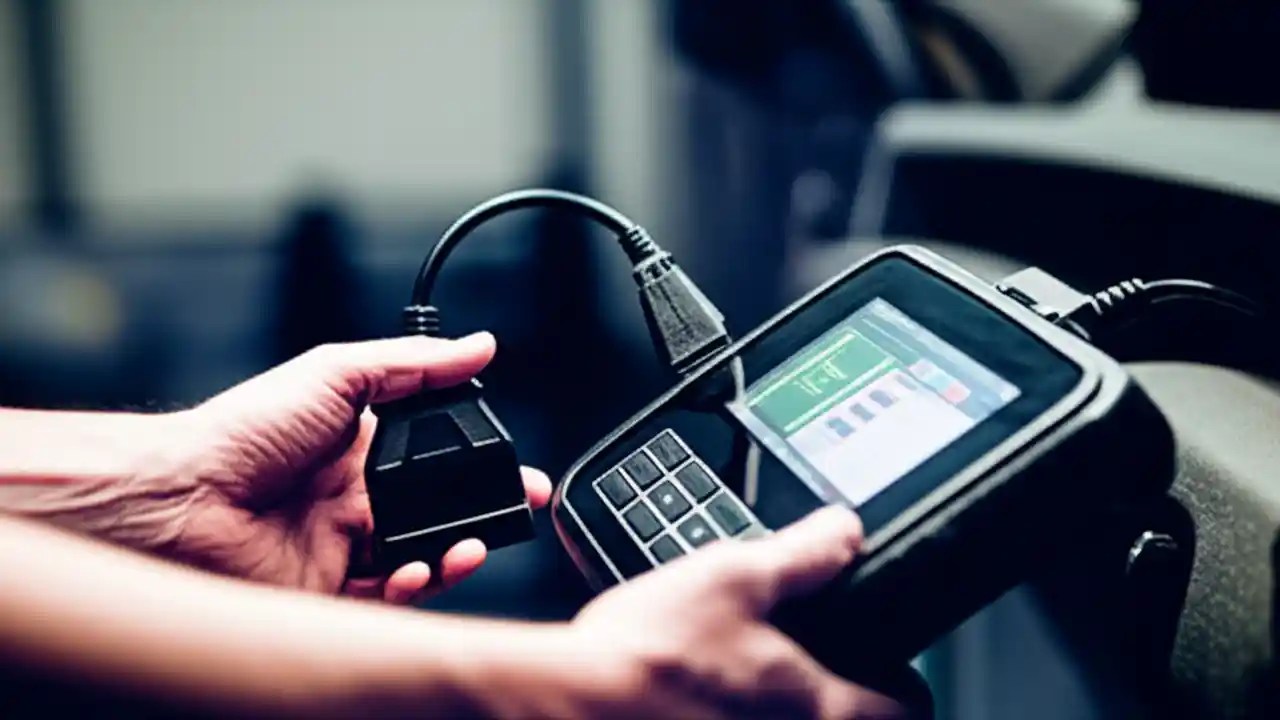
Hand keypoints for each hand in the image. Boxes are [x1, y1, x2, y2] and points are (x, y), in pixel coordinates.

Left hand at [160, 332, 550, 602]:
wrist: (180, 498)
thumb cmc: (240, 432)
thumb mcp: (336, 374)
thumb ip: (413, 364)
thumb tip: (478, 344)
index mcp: (354, 444)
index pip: (432, 455)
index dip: (474, 462)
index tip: (514, 465)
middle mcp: (350, 496)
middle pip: (434, 509)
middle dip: (481, 512)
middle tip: (516, 508)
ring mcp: (339, 546)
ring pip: (419, 556)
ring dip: (453, 552)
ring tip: (470, 546)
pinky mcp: (326, 590)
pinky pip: (386, 596)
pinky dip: (413, 587)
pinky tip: (419, 571)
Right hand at [571, 506, 906, 719]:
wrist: (570, 702)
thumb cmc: (647, 653)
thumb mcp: (733, 576)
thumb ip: (804, 556)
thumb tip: (846, 532)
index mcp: (816, 705)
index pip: (906, 710)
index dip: (903, 682)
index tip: (889, 664)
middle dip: (843, 694)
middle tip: (818, 661)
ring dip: (784, 702)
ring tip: (753, 672)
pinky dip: (734, 710)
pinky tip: (708, 691)